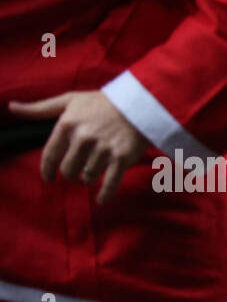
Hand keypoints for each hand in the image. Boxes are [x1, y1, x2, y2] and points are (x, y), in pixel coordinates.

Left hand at [9, 91, 147, 203]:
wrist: (139, 103)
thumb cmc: (102, 102)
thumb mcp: (69, 101)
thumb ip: (39, 108)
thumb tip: (11, 107)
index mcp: (68, 125)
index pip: (50, 155)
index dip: (47, 170)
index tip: (48, 178)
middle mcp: (83, 138)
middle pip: (68, 170)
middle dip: (71, 173)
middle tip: (76, 172)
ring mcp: (103, 150)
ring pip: (88, 177)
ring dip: (88, 179)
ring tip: (92, 174)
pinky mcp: (121, 159)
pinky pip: (110, 184)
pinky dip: (104, 195)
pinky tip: (101, 200)